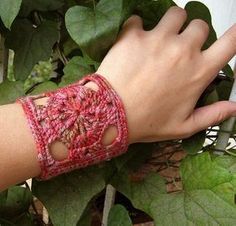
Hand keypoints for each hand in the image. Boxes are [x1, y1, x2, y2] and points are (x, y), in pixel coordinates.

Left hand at [96, 6, 235, 143]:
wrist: (111, 115)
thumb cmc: (147, 122)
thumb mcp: (183, 126)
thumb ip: (212, 115)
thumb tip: (234, 108)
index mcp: (198, 72)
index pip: (231, 42)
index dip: (235, 34)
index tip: (232, 32)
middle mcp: (182, 50)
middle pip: (199, 25)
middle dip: (192, 34)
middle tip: (179, 49)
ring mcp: (157, 39)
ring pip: (175, 14)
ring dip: (171, 25)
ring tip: (159, 41)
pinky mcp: (133, 35)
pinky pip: (139, 20)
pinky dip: (138, 29)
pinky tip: (133, 44)